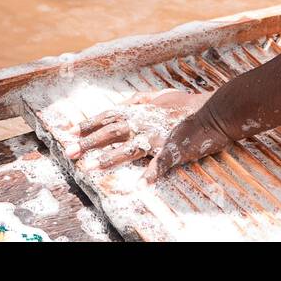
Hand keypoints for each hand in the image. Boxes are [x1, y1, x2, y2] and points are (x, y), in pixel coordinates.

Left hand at [67, 90, 227, 180]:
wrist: (212, 111)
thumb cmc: (186, 104)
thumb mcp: (160, 96)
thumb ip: (141, 99)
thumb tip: (126, 101)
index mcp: (139, 111)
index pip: (108, 117)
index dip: (89, 124)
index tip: (72, 130)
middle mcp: (143, 123)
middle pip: (110, 133)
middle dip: (88, 142)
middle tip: (69, 151)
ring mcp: (156, 137)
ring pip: (128, 149)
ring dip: (110, 159)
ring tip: (93, 167)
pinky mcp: (172, 150)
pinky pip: (159, 164)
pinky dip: (150, 173)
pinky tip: (141, 183)